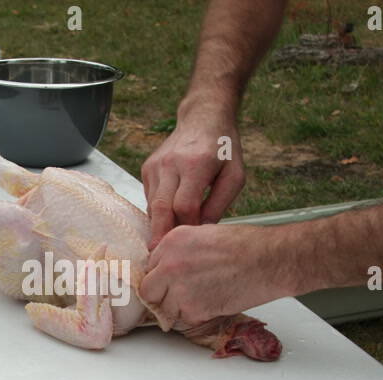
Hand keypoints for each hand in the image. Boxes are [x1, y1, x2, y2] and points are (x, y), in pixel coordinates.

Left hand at [139, 223, 296, 328]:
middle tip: (178, 297)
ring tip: (202, 298)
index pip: (149, 267)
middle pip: (149, 291)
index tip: (167, 283)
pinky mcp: (193, 309)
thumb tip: (170, 265)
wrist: (269, 261)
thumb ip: (181, 250)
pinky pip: (185, 320)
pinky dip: (196, 317)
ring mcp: (179, 288)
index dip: (160, 277)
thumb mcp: (204, 235)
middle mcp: (170, 264)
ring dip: (179, 309)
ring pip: (165, 309)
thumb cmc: (247, 246)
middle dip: (161, 296)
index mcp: (172, 241)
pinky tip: (212, 303)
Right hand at [141, 112, 244, 248]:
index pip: (184, 206)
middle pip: (160, 208)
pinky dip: (158, 211)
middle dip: (161, 235)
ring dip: (160, 225)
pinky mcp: (147, 168)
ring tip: (168, 242)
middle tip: (160, 258)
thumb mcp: (235, 176)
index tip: (193, 241)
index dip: (188, 227)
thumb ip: (219, 204)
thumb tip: (202, 231)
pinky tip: (169, 217)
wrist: (203, 118)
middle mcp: (170, 164)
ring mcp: (155, 165)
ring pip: (152, 206)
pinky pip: (150, 198)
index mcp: (196, 164)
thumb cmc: (224, 149)